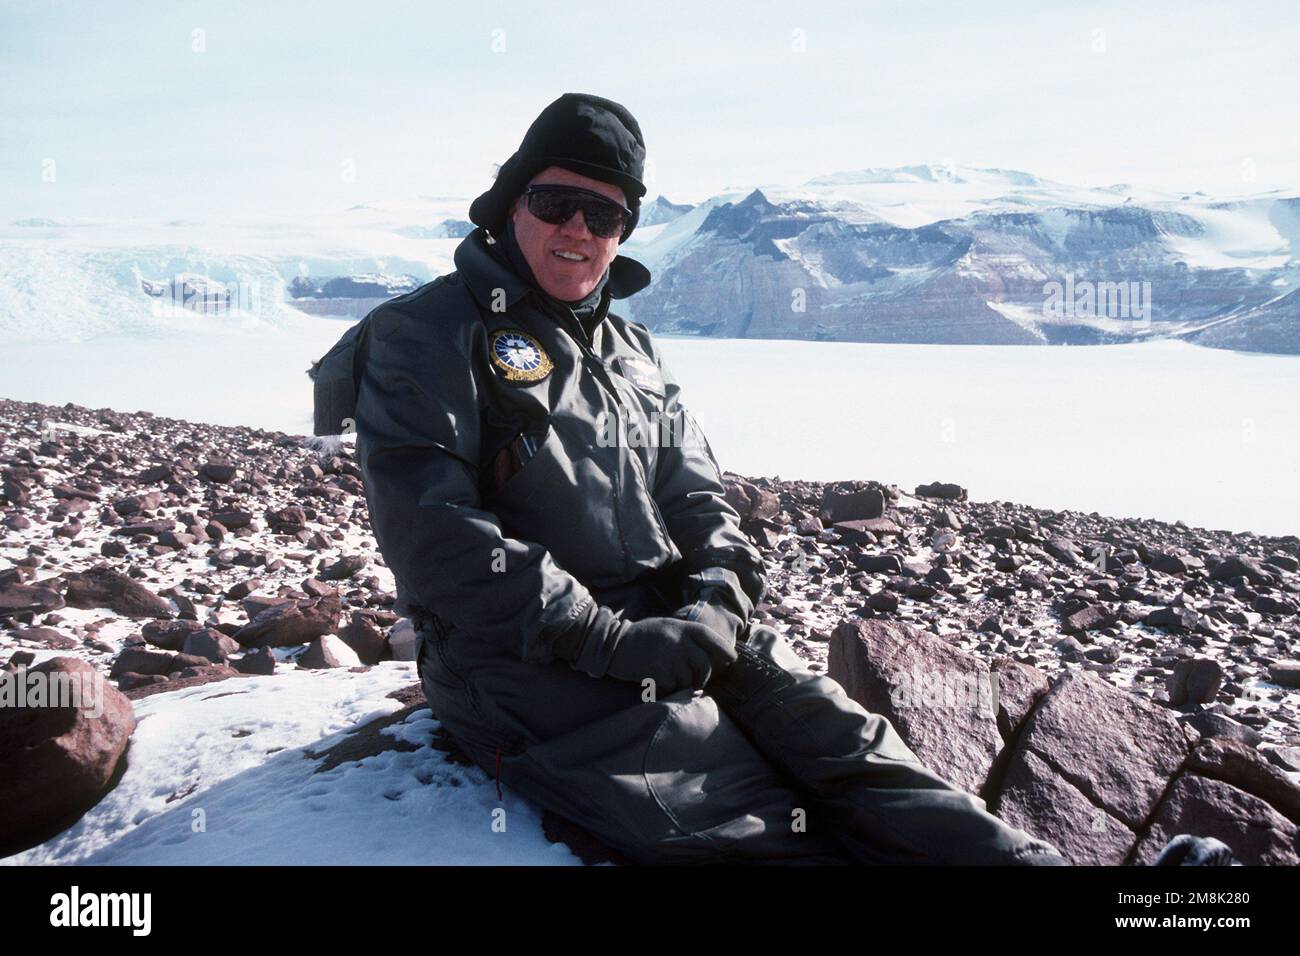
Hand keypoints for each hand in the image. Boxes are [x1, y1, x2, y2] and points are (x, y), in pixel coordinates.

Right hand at [550, 604, 735, 694]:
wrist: (612, 643)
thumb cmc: (640, 636)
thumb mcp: (665, 626)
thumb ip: (685, 636)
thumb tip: (708, 654)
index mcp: (681, 627)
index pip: (710, 637)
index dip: (724, 649)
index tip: (732, 660)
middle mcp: (679, 641)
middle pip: (704, 665)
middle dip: (702, 677)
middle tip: (696, 683)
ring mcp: (669, 658)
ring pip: (688, 680)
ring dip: (680, 684)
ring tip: (665, 677)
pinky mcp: (659, 673)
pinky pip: (671, 688)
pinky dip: (665, 690)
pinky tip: (653, 682)